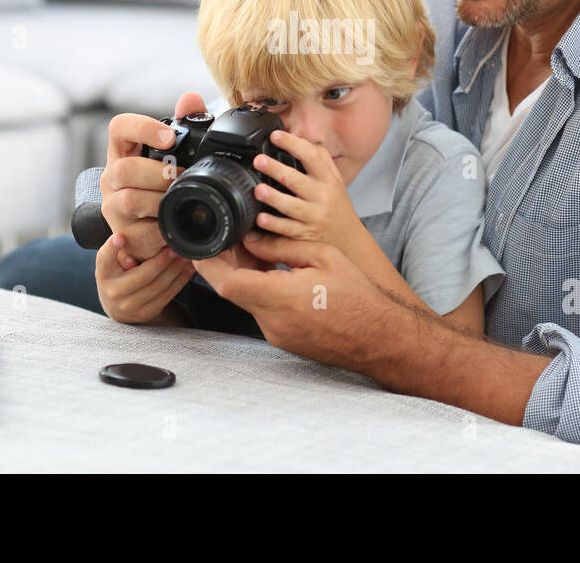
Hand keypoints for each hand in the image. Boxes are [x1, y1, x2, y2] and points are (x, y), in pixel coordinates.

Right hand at [95, 231, 194, 323]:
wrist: (117, 306)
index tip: (120, 237)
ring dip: (176, 270)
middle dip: (162, 260)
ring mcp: (130, 305)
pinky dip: (180, 281)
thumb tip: (135, 234)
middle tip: (175, 247)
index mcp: (104, 273)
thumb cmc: (118, 275)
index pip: (104, 259)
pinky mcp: (146, 312)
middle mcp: (114, 291)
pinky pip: (167, 295)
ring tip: (186, 257)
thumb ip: (122, 250)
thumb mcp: (112, 262)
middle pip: (142, 275)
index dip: (112, 248)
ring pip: (158, 286)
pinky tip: (188, 270)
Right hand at [100, 91, 206, 263]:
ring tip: (180, 201)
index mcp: (124, 153)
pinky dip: (164, 230)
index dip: (142, 127)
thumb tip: (190, 100)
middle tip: (181, 178)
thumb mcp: (174, 156)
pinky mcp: (124, 235)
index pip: (119, 128)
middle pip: (123, 169)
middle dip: (158, 174)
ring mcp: (114, 208)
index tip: (169, 137)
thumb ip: (185, 125)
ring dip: (161, 201)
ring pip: (130, 200)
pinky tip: (176, 225)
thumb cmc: (164, 187)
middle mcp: (112, 179)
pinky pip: (142, 232)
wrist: (156, 233)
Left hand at [193, 232, 393, 368]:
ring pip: (248, 300)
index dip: (207, 264)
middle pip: (234, 290)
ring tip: (260, 252)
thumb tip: (252, 239)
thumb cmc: (359, 298)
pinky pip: (263, 311)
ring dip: (247, 277)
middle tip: (235, 240)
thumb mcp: (322, 256)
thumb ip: (282, 246)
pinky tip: (276, 274)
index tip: (200, 248)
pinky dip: (262, 291)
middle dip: (228, 264)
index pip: (227, 283)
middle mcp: (273, 321)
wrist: (379, 337)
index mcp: (280, 297)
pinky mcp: (284, 340)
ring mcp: (277, 334)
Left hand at [249, 129, 370, 262]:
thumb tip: (298, 137)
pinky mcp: (305, 234)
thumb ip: (319, 158)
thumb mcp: (334, 178)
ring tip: (258, 189)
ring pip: (293, 207)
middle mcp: (322, 197)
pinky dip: (274, 225)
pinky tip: (261, 219)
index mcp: (328, 179)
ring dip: (274, 198)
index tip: (275, 136)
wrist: (348, 238)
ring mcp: (313, 216)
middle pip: (298, 181)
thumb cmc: (336, 204)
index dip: (293, 144)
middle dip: (277, 170)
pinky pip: (288, 229)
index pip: (312, 157)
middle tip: (259, 161)